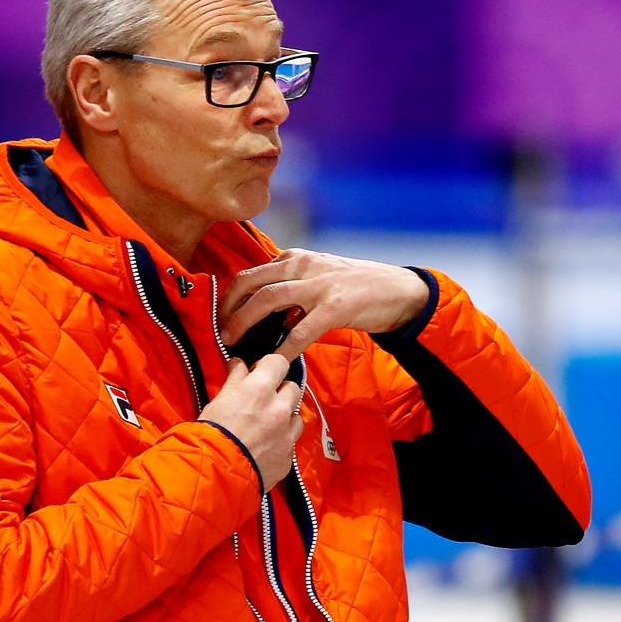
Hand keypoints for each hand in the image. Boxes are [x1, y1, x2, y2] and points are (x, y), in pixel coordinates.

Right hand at [198, 354, 303, 492]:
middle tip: (262, 400)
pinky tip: (265, 445)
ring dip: (284, 417)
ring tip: (265, 425)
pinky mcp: (288, 457)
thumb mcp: (218, 402)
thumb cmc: (211, 437)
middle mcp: (279, 410)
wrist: (213, 476)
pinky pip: (291, 442)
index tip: (261, 372)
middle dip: (279, 391)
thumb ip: (234, 381)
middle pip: (292, 388)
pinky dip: (282, 440)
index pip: (278, 362)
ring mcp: (287, 435)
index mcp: (260, 391)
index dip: (269, 365)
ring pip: (296, 416)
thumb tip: (239, 364)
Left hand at [218, 249, 429, 360]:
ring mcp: (318, 285)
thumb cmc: (360, 288)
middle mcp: (303, 266)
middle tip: (220, 331)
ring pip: (267, 299)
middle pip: (250, 282)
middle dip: (228, 308)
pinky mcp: (334, 307)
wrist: (400, 292)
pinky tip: (273, 362)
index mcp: (297, 259)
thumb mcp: (322, 277)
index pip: (252, 273)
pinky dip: (282, 349)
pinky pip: (299, 331)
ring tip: (233, 342)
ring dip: (244, 323)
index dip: (231, 296)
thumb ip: (295, 289)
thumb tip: (273, 313)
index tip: (222, 316)